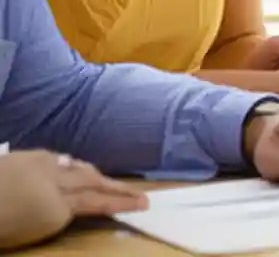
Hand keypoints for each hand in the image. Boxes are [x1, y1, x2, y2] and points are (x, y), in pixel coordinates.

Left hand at [0, 150, 146, 250]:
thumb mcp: (25, 233)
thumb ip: (50, 218)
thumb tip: (66, 210)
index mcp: (55, 206)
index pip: (97, 202)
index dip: (121, 202)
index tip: (144, 203)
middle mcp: (53, 181)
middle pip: (92, 180)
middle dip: (116, 186)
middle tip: (136, 192)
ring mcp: (37, 165)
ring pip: (75, 165)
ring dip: (94, 173)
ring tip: (105, 180)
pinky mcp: (22, 156)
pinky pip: (55, 158)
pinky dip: (69, 164)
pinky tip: (67, 166)